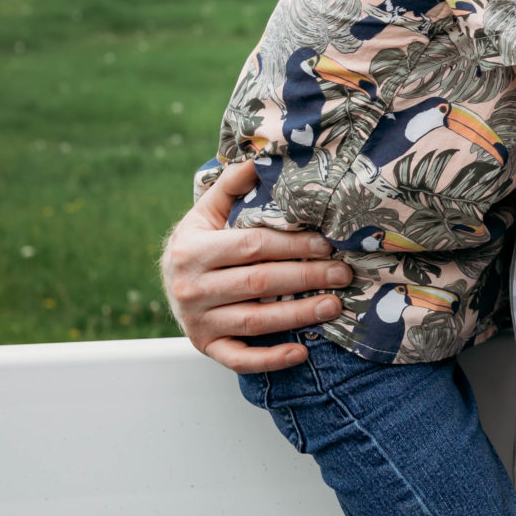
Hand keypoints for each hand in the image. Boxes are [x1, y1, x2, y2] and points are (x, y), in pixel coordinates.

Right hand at [159, 160, 351, 371]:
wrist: (171, 279)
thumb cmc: (202, 240)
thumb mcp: (208, 210)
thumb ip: (233, 184)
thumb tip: (262, 157)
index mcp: (192, 249)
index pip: (251, 246)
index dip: (293, 246)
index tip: (328, 244)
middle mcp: (190, 288)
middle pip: (259, 283)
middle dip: (306, 278)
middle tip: (344, 274)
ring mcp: (197, 321)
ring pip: (255, 321)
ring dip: (299, 316)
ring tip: (334, 306)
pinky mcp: (205, 347)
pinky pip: (239, 358)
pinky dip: (270, 359)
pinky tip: (302, 353)